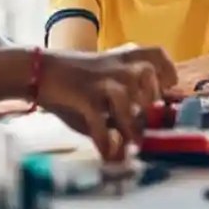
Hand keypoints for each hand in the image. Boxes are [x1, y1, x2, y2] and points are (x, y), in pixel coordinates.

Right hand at [38, 47, 176, 159]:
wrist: (37, 71)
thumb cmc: (73, 81)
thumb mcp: (102, 84)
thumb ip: (122, 106)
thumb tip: (135, 137)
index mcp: (123, 58)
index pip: (156, 54)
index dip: (167, 71)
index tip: (170, 88)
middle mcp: (116, 65)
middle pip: (146, 76)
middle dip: (150, 103)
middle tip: (147, 124)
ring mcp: (100, 79)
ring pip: (126, 101)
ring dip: (131, 127)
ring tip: (133, 146)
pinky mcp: (84, 95)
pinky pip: (100, 121)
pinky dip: (105, 141)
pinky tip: (106, 154)